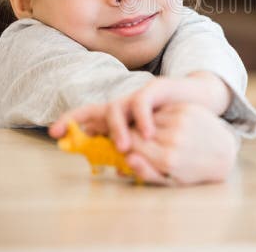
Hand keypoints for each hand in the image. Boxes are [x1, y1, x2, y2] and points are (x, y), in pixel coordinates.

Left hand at [48, 71, 231, 150]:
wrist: (202, 104)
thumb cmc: (178, 130)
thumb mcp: (153, 145)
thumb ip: (137, 153)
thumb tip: (118, 167)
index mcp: (122, 119)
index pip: (91, 117)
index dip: (72, 122)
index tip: (54, 134)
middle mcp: (126, 104)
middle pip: (97, 110)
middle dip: (80, 121)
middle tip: (72, 138)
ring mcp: (139, 95)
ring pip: (117, 107)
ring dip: (117, 128)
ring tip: (122, 148)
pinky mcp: (156, 88)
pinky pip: (142, 102)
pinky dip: (142, 118)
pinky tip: (146, 133)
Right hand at [122, 103, 237, 185]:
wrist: (222, 154)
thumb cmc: (192, 172)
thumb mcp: (170, 181)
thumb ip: (146, 171)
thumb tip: (127, 158)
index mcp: (168, 159)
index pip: (131, 144)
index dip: (126, 146)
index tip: (126, 149)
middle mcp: (175, 138)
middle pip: (138, 130)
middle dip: (134, 136)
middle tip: (139, 143)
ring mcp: (183, 121)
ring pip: (150, 118)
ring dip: (147, 125)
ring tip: (154, 135)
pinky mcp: (188, 109)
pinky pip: (163, 110)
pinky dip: (160, 117)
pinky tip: (166, 125)